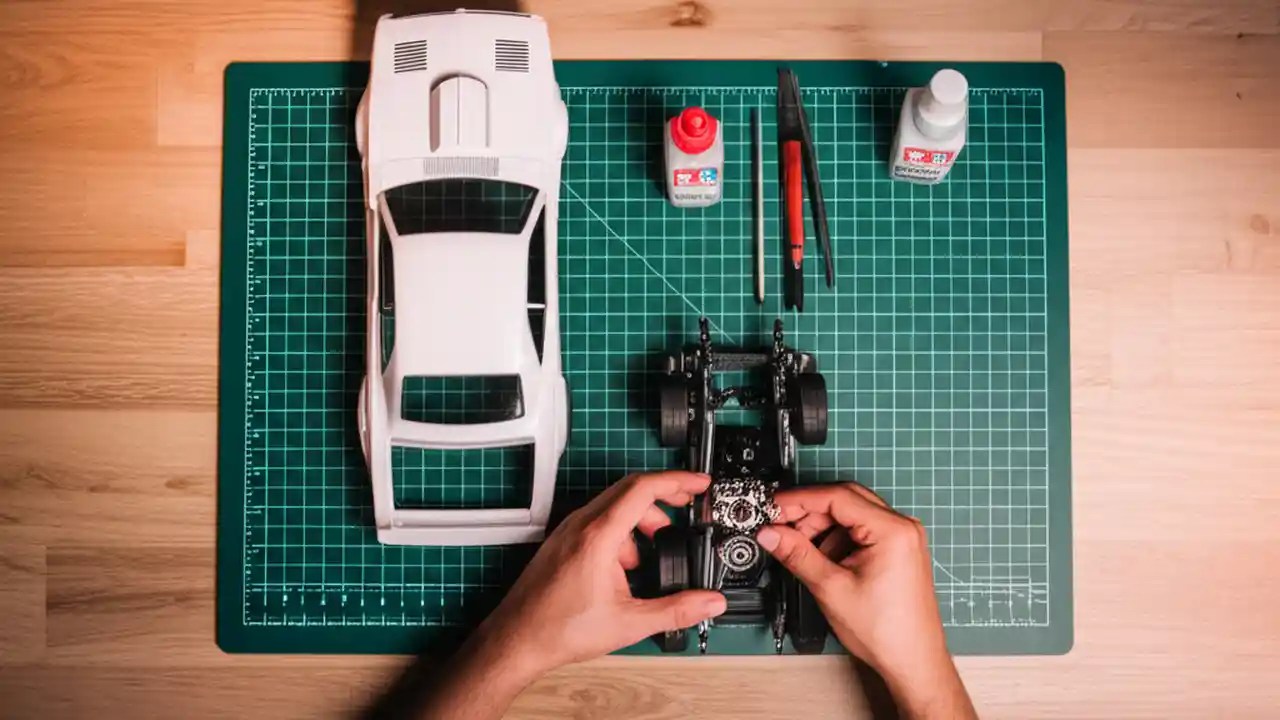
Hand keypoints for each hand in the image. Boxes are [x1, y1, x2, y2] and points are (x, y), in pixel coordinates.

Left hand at [419, 471, 726, 719]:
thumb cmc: (558, 629)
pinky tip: (628, 562)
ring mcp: (569, 531)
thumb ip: (676, 610)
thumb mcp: (629, 623)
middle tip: (689, 503)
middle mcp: (581, 524)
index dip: (677, 480)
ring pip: (614, 504)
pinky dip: (623, 529)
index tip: (698, 483)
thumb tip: (708, 602)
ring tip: (659, 541)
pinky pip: (599, 519)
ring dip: (642, 515)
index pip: (643, 488)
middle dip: (664, 494)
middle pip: (630, 488)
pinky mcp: (563, 541)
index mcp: (599, 536)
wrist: (517, 640)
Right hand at [756, 483, 975, 719]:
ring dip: (821, 527)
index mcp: (892, 531)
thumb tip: (771, 533)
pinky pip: (860, 532)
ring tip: (797, 549)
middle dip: (808, 512)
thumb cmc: (886, 632)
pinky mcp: (896, 551)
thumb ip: (797, 554)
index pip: (837, 497)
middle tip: (779, 525)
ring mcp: (901, 539)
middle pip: (844, 501)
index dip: (799, 499)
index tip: (773, 504)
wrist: (913, 662)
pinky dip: (836, 539)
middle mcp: (902, 528)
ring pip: (850, 516)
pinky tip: (818, 557)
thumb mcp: (831, 588)